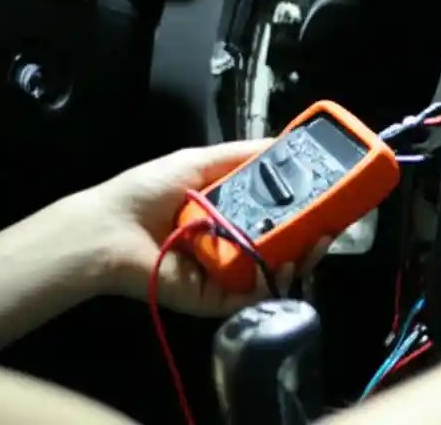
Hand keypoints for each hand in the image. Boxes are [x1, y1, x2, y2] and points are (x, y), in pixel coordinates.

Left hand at [68, 141, 335, 316]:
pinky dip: (275, 281)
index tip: (330, 198)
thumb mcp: (198, 160)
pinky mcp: (218, 299)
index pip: (278, 214)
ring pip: (276, 270)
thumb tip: (283, 141)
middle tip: (332, 226)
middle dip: (312, 236)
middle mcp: (233, 244)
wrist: (107, 231)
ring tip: (317, 242)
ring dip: (302, 258)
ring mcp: (227, 274)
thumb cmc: (146, 192)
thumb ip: (241, 154)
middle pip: (284, 244)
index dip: (305, 207)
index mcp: (229, 213)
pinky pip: (255, 293)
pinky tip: (287, 263)